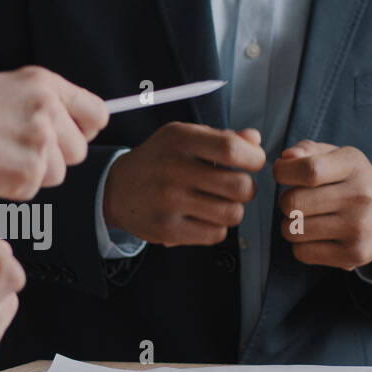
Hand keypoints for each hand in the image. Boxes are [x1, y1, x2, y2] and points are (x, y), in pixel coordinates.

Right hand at [0, 66, 108, 200]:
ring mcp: (40, 141)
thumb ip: (41, 102)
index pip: (96, 113)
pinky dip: (14, 188)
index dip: (84, 131)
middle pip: (79, 150)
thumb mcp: (4, 89)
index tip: (69, 138)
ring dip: (33, 175)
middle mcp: (47, 109)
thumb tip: (71, 121)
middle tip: (18, 152)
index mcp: (43, 84)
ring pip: (58, 174)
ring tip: (0, 159)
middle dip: (55, 158)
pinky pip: (34, 190)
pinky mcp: (29, 172)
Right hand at [103, 122, 265, 245]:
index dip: (254, 159)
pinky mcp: (167, 229)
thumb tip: (254, 141)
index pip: (233, 150)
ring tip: (218, 203)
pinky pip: (215, 234)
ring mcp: (169, 202)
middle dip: (246, 189)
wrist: (117, 188)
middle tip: (235, 188)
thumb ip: (222, 137)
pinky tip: (203, 217)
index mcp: (181, 140)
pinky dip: (216, 228)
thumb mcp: (184, 137)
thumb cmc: (158, 160)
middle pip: (239, 187)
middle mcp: (173, 169)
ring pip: (232, 214)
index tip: (253, 163)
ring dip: (232, 210)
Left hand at [274, 140, 371, 271]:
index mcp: (354, 164)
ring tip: (308, 218)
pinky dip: (301, 246)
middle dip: (286, 202)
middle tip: (299, 201)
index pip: (307, 170)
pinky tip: (317, 236)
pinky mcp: (354, 254)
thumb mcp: (333, 156)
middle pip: (292, 203)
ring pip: (292, 231)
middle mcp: (361, 196)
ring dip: (291, 226)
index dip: (283, 173)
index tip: (283, 174)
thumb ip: (306, 150)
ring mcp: (359, 227)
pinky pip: (302, 253)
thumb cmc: (348, 181)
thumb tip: (286, 158)